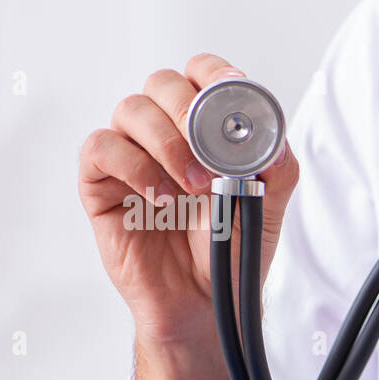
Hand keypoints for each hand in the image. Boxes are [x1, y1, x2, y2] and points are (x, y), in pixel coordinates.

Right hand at [78, 54, 299, 379]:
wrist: (208, 304)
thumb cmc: (232, 251)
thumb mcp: (269, 207)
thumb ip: (277, 168)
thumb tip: (273, 140)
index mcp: (206, 130)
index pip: (201, 75)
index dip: (215, 74)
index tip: (234, 90)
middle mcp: (166, 134)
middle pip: (162, 83)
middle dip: (190, 112)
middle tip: (213, 156)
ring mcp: (132, 157)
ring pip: (130, 110)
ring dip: (166, 142)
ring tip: (195, 188)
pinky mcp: (103, 186)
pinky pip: (101, 149)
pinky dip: (133, 166)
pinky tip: (162, 198)